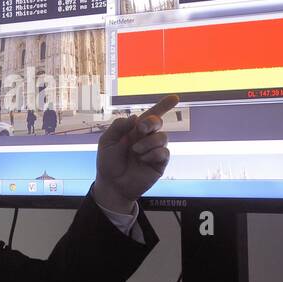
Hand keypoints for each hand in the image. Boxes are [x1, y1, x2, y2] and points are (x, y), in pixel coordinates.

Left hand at [92, 95, 176, 211]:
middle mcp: (147, 138)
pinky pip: (164, 152)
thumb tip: (136, 117)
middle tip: (140, 129)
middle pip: (158, 122)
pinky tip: (143, 159)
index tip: (175, 97)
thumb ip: (119, 126)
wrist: (112, 184)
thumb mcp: (107, 141)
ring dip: (148, 142)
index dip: (164, 105)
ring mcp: (154, 150)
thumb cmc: (108, 162)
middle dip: (151, 122)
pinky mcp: (159, 163)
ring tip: (136, 151)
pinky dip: (153, 154)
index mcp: (135, 130)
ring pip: (162, 137)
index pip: (151, 114)